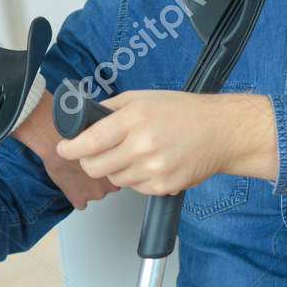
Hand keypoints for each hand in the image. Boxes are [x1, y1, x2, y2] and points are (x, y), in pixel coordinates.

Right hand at [10, 89, 120, 209]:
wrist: (54, 140)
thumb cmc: (75, 133)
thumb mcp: (102, 134)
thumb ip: (111, 144)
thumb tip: (118, 141)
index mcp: (118, 166)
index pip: (123, 171)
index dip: (114, 165)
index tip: (107, 161)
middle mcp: (110, 182)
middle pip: (111, 183)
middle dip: (104, 177)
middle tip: (92, 166)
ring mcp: (94, 192)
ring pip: (96, 193)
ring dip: (90, 187)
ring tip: (79, 172)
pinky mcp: (78, 198)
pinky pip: (80, 203)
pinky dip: (77, 197)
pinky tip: (72, 185)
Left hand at [55, 89, 254, 195]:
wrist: (221, 132)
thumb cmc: (185, 112)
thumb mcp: (144, 97)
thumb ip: (111, 108)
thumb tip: (84, 118)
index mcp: (135, 119)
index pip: (89, 141)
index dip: (71, 148)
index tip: (65, 148)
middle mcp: (143, 145)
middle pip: (95, 167)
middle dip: (90, 161)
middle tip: (96, 153)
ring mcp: (154, 169)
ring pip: (114, 180)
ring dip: (116, 169)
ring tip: (134, 154)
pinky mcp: (163, 186)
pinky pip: (134, 188)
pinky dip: (136, 178)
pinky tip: (150, 163)